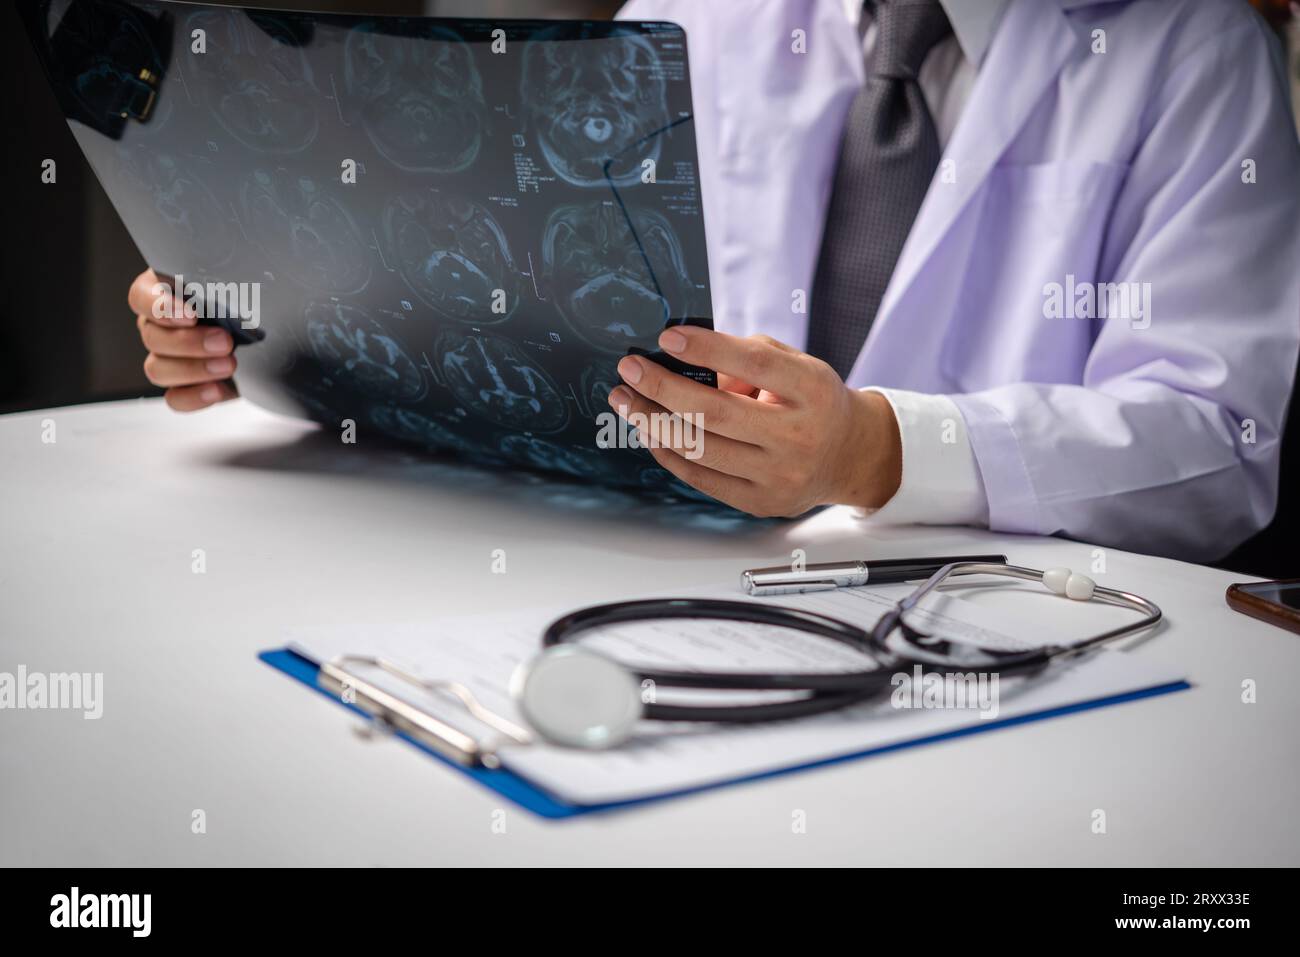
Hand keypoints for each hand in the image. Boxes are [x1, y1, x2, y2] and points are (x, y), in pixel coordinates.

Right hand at [128, 268, 237, 411]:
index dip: (160, 307)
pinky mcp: (184, 386)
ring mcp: (167, 358)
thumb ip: (228, 276)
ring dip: (193, 369)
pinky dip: (194, 397)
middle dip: (188, 342)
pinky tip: (218, 390)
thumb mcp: (239, 282)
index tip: (191, 315)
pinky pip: (174, 398)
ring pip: (157, 369)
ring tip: (229, 365)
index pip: (141, 297)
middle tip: (225, 342)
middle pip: (152, 337)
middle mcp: (159, 326)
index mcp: (164, 293)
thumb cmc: (248, 299)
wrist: (267, 335)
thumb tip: (242, 268)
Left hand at [608, 327, 901, 516]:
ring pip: (701, 449)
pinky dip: (668, 452)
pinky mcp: (761, 503)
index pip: (755, 364)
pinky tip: (649, 429)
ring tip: (627, 399)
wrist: (849, 455)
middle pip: (716, 413)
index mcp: (813, 391)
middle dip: (662, 387)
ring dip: (653, 421)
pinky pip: (701, 478)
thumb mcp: (797, 366)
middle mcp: (799, 437)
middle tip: (629, 368)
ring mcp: (780, 476)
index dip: (707, 349)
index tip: (666, 337)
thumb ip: (747, 358)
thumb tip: (683, 358)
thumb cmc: (813, 402)